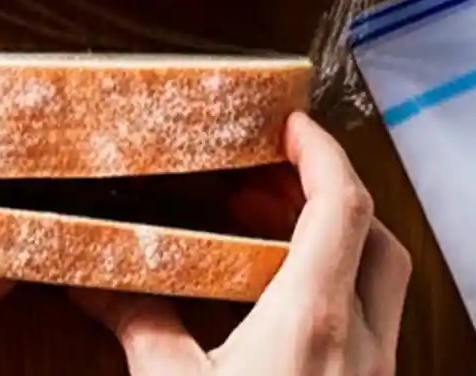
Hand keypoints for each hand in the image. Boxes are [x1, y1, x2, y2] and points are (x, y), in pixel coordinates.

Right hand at [70, 113, 410, 375]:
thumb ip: (140, 328)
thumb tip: (93, 287)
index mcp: (312, 320)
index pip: (342, 205)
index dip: (321, 151)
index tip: (291, 124)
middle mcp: (361, 341)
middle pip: (375, 236)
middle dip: (326, 193)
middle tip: (266, 181)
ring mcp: (374, 372)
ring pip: (382, 280)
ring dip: (336, 241)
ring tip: (268, 234)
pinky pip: (371, 322)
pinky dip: (336, 289)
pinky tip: (282, 304)